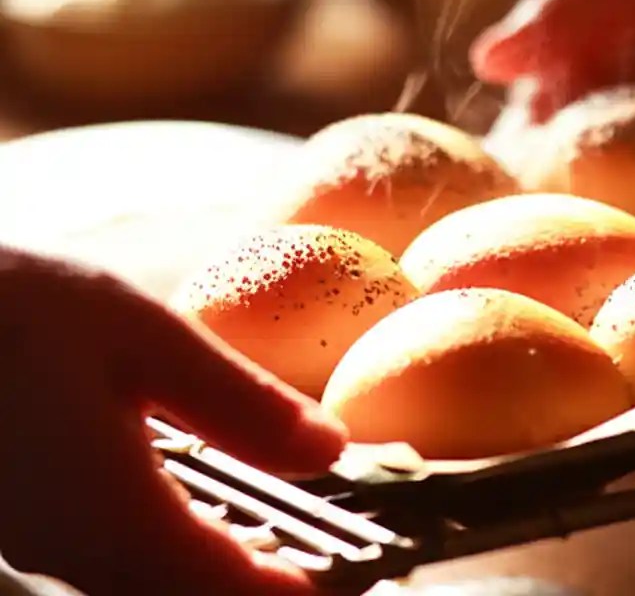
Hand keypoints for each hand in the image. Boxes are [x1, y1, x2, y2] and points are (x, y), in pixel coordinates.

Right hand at [0, 247, 346, 594]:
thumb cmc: (13, 313)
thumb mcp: (144, 338)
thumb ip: (241, 404)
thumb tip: (331, 449)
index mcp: (116, 516)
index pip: (230, 593)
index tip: (354, 585)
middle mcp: (71, 551)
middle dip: (260, 591)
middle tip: (325, 564)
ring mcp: (38, 543)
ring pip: (147, 588)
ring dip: (218, 576)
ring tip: (285, 542)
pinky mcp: (24, 522)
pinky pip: (115, 562)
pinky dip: (176, 554)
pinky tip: (202, 514)